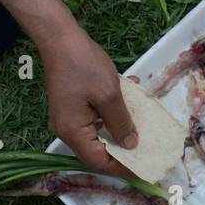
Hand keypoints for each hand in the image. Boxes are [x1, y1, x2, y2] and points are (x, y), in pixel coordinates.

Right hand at [42, 26, 136, 176]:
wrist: (59, 37)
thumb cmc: (83, 65)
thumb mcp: (109, 95)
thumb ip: (121, 123)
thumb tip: (131, 145)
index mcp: (73, 132)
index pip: (98, 161)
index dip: (122, 167)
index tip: (143, 167)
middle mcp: (67, 131)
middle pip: (96, 152)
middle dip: (122, 154)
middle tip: (144, 153)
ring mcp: (68, 119)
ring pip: (97, 136)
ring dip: (118, 133)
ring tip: (141, 132)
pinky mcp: (71, 107)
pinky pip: (93, 120)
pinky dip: (111, 116)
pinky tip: (128, 102)